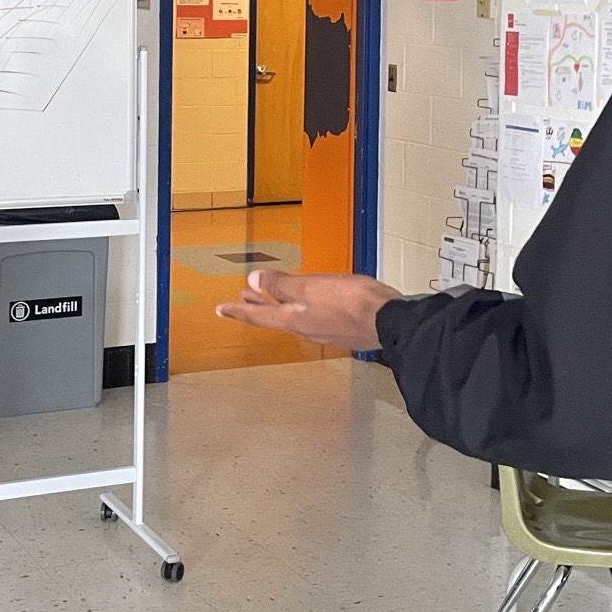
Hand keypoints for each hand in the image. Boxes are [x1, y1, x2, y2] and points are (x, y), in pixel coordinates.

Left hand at [215, 270, 399, 351]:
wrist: (391, 321)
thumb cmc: (353, 304)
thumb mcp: (311, 287)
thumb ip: (282, 285)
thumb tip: (255, 281)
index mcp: (293, 319)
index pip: (257, 315)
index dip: (237, 310)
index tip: (220, 309)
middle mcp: (305, 328)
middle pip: (273, 317)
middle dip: (256, 306)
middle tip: (241, 299)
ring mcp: (324, 330)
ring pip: (292, 317)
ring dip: (277, 305)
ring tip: (270, 297)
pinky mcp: (342, 327)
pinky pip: (312, 317)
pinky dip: (301, 308)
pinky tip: (308, 302)